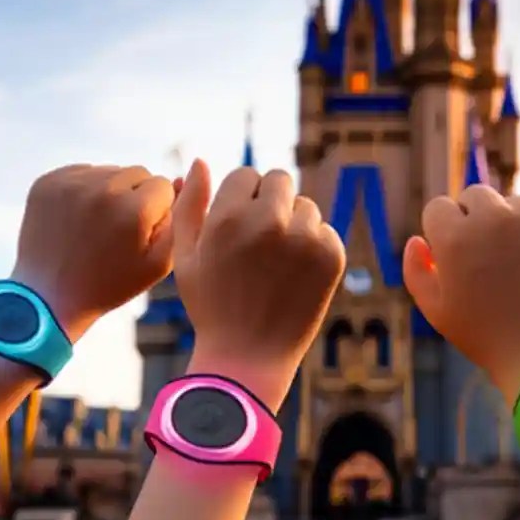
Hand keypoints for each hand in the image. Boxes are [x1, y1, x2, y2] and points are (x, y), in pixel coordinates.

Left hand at [11, 164, 175, 341]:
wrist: (49, 297)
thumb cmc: (111, 284)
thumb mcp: (159, 264)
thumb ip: (180, 220)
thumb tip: (182, 179)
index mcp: (134, 210)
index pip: (164, 184)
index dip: (157, 209)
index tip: (141, 233)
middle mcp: (103, 189)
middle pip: (138, 172)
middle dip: (136, 195)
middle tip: (120, 229)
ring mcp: (71, 183)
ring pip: (110, 171)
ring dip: (111, 191)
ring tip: (98, 225)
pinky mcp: (48, 182)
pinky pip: (82, 172)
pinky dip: (85, 190)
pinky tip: (79, 218)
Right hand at [171, 160, 344, 409]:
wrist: (249, 358)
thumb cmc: (211, 307)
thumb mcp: (186, 256)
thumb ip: (190, 204)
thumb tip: (200, 160)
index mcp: (229, 216)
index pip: (246, 175)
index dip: (241, 201)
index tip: (239, 229)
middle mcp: (269, 221)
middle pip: (280, 181)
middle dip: (271, 203)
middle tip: (261, 241)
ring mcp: (305, 238)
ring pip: (305, 207)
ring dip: (293, 225)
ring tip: (276, 264)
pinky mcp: (332, 256)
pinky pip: (325, 231)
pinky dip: (314, 247)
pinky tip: (295, 276)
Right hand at [402, 185, 519, 403]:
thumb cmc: (486, 337)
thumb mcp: (436, 310)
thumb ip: (415, 270)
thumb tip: (418, 239)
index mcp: (456, 236)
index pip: (439, 207)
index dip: (444, 234)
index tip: (457, 258)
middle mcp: (494, 217)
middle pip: (475, 196)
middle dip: (476, 221)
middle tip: (489, 260)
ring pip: (513, 204)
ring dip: (511, 224)